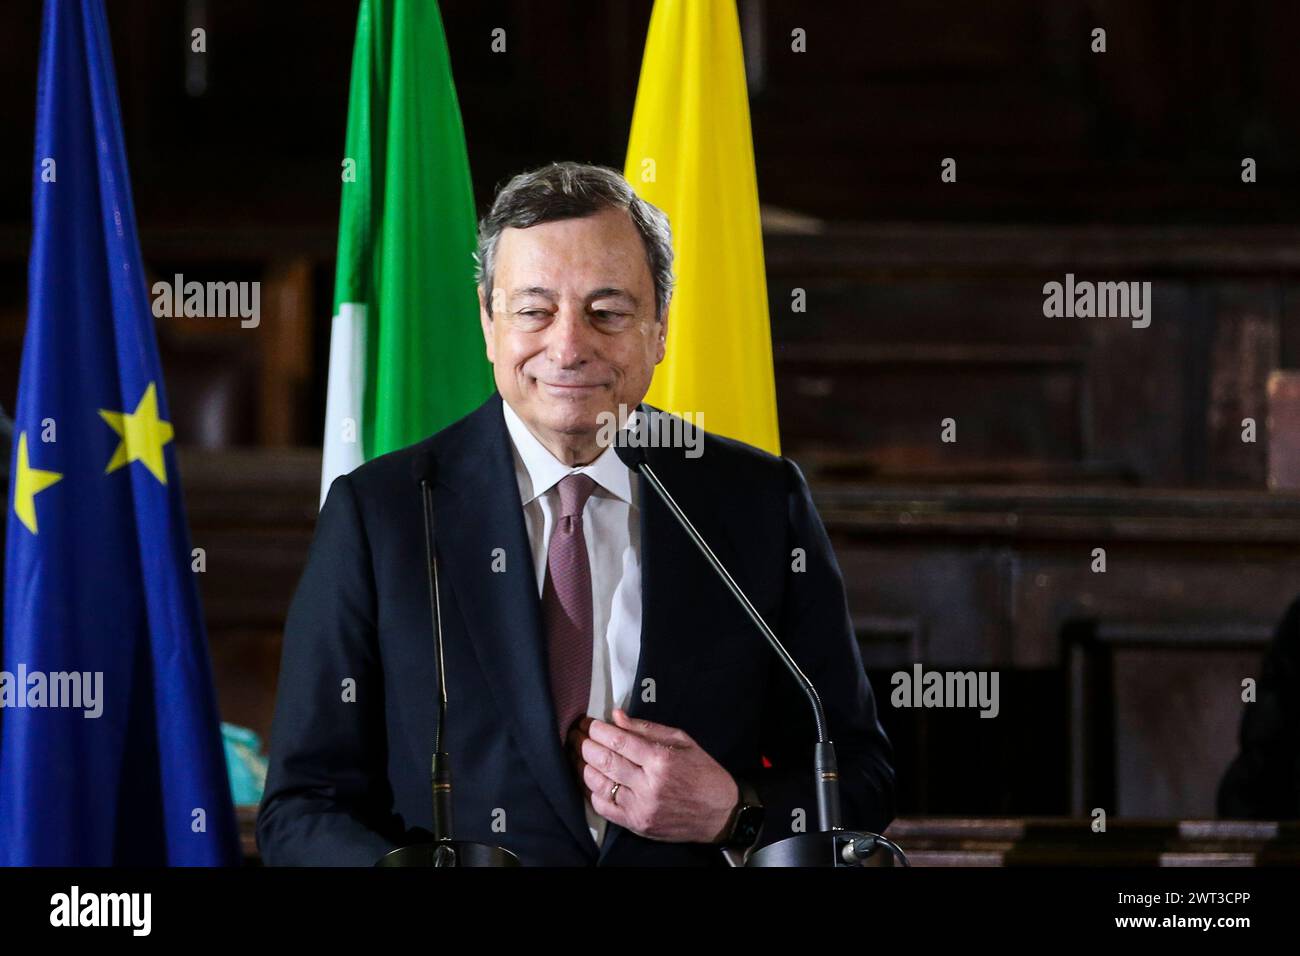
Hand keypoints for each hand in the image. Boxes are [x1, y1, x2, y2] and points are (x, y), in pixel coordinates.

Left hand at [566, 708, 738, 843]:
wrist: (720, 814)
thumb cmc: (703, 773)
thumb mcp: (682, 741)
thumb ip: (646, 728)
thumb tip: (616, 716)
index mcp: (662, 760)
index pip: (618, 741)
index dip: (596, 730)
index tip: (588, 722)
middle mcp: (649, 785)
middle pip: (604, 761)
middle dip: (584, 744)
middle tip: (576, 734)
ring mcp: (641, 807)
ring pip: (598, 784)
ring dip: (582, 766)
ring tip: (577, 753)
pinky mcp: (637, 824)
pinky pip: (603, 807)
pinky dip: (591, 791)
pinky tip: (590, 778)